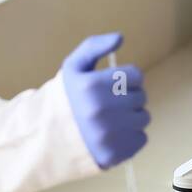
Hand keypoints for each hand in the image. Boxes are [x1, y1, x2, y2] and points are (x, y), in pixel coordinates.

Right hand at [61, 33, 148, 169]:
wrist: (47, 138)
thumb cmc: (65, 98)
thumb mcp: (73, 67)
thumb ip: (94, 46)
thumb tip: (120, 37)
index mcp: (93, 86)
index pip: (136, 76)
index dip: (125, 79)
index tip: (112, 86)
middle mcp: (103, 111)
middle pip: (141, 96)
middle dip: (127, 97)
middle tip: (108, 104)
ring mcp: (110, 135)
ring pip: (144, 118)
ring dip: (131, 117)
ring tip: (110, 120)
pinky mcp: (116, 154)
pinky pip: (141, 138)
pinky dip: (130, 137)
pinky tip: (112, 135)